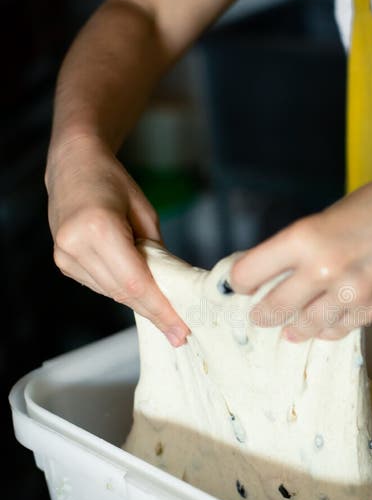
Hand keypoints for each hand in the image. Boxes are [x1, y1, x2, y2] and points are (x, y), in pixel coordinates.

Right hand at [46, 135, 189, 345]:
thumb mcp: (145, 214)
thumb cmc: (113, 183)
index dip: (160, 310)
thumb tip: (171, 287)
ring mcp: (65, 256)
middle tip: (179, 333)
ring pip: (112, 293)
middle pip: (123, 293)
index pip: (136, 283)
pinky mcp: (64, 262)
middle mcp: (77, 245)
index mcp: (99, 229)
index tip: (180, 330)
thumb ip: (156, 252)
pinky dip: (122, 290)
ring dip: (139, 303)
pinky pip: (100, 285)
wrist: (74, 167)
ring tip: (166, 313)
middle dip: (154, 314)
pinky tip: (139, 291)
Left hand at [230, 167, 371, 340]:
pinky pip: (338, 330)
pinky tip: (323, 323)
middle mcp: (324, 269)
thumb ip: (300, 248)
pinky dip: (327, 328)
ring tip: (288, 328)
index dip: (239, 282)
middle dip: (260, 314)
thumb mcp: (326, 218)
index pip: (249, 273)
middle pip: (272, 309)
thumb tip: (271, 275)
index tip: (240, 285)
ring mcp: (351, 294)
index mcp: (305, 238)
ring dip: (293, 328)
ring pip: (305, 327)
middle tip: (258, 315)